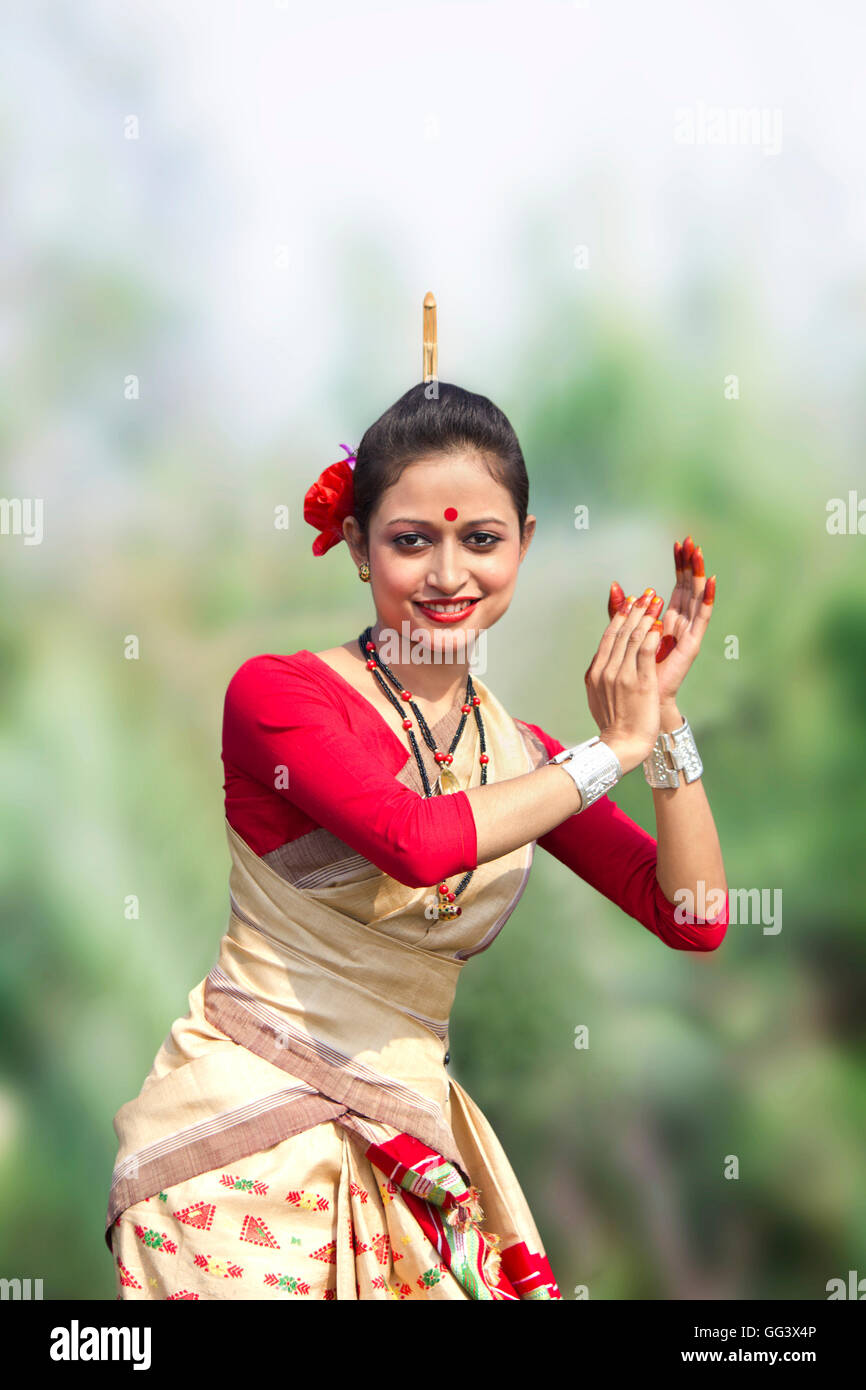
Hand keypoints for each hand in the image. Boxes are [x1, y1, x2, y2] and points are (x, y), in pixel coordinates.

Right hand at [584, 588, 664, 773]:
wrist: (621, 745)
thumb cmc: (614, 723)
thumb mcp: (600, 693)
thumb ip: (602, 671)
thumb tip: (603, 655)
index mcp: (596, 672)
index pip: (609, 636)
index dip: (621, 616)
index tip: (631, 601)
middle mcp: (607, 671)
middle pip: (622, 633)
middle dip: (636, 610)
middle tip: (648, 594)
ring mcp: (623, 677)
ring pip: (634, 638)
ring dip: (646, 617)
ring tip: (657, 602)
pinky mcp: (640, 683)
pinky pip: (646, 653)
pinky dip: (652, 636)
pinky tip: (660, 624)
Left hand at [607, 535, 715, 707]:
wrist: (641, 701)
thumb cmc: (634, 671)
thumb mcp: (625, 631)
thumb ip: (621, 610)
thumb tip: (615, 585)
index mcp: (668, 619)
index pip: (677, 585)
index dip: (678, 565)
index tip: (678, 543)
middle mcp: (681, 623)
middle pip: (688, 586)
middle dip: (689, 563)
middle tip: (690, 540)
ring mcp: (688, 632)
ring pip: (696, 596)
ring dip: (697, 573)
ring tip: (698, 552)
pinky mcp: (692, 642)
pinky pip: (702, 616)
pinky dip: (707, 597)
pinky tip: (710, 580)